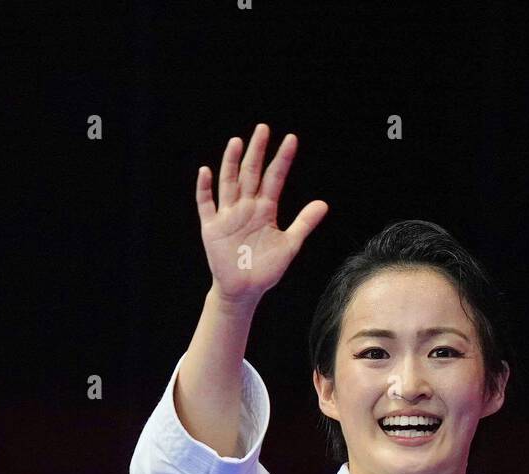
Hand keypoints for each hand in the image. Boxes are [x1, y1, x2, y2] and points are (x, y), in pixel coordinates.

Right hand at [196, 124, 327, 302]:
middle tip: (264, 128)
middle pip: (251, 173)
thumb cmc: (266, 269)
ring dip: (231, 162)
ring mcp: (228, 215)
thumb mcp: (289, 246)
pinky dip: (205, 188)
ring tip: (237, 141)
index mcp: (265, 209)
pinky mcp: (212, 227)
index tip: (291, 140)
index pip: (275, 178)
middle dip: (257, 152)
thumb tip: (324, 204)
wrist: (244, 291)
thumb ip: (304, 223)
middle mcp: (246, 207)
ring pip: (229, 182)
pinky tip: (206, 171)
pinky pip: (206, 204)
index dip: (282, 160)